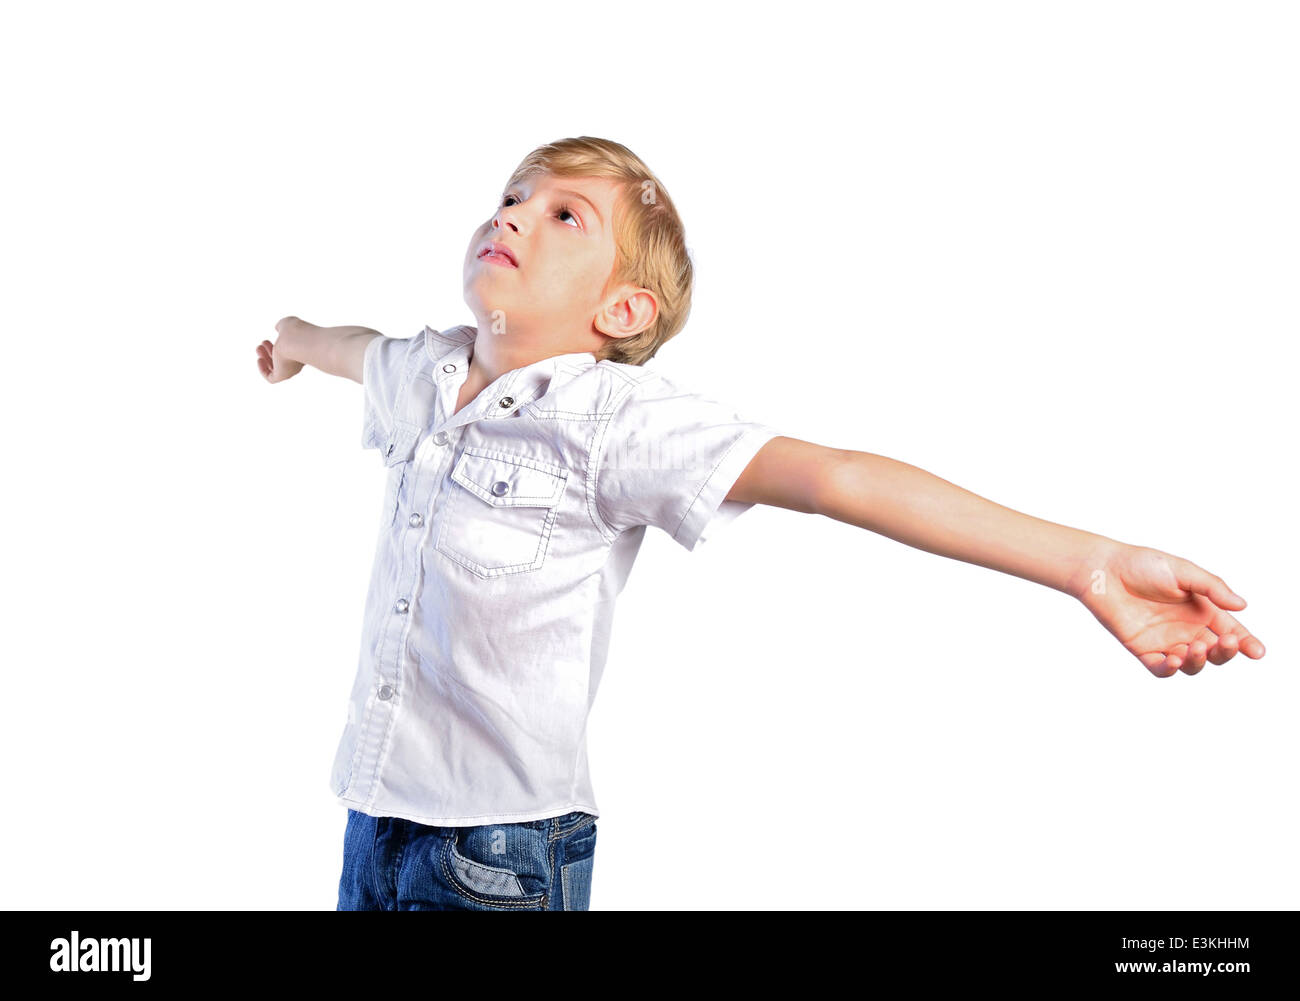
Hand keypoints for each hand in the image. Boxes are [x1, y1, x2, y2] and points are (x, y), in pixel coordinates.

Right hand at [256, 316, 305, 383]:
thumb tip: (278, 328)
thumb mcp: (287, 324)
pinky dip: (263, 370)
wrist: (299, 342)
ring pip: (276, 368)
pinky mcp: (282, 376)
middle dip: (271, 350)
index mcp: (301, 349)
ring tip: (259, 347)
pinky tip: (259, 359)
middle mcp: (297, 361)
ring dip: (266, 358)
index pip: (289, 350)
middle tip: (264, 342)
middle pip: (282, 359)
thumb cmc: (296, 331)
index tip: (273, 336)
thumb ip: (283, 326)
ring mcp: (290, 369)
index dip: (279, 344)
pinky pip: (271, 377)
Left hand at [1076, 542, 1264, 676]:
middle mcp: (1186, 628)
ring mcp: (1165, 640)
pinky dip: (1170, 669)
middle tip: (1225, 643)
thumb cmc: (1143, 565)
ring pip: (1192, 664)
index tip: (1257, 651)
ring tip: (1196, 648)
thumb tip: (1242, 605)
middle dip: (1225, 652)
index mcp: (1201, 610)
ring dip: (1199, 662)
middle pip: (1215, 651)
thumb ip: (1212, 588)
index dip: (1245, 643)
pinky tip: (1173, 659)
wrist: (1104, 570)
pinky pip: (1161, 668)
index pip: (1230, 631)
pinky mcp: (1143, 648)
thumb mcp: (1183, 572)